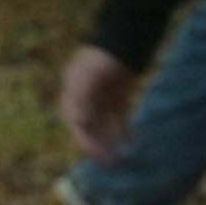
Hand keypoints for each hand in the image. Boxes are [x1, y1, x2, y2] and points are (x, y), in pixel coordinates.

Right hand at [56, 45, 143, 163]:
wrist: (124, 41)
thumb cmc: (103, 58)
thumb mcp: (90, 76)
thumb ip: (83, 97)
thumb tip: (78, 122)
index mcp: (73, 94)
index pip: (76, 124)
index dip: (85, 141)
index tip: (97, 156)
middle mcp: (86, 99)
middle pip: (90, 127)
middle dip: (98, 146)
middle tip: (110, 163)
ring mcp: (102, 98)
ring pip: (104, 125)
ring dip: (110, 141)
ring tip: (120, 158)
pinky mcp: (119, 97)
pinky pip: (120, 118)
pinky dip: (124, 131)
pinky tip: (131, 143)